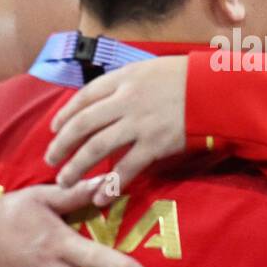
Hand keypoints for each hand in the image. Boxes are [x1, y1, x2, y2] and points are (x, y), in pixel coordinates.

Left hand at [46, 55, 188, 203]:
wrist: (216, 90)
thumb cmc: (186, 77)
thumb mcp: (150, 70)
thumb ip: (125, 85)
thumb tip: (104, 102)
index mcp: (123, 79)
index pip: (83, 98)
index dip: (64, 115)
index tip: (54, 129)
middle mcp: (125, 101)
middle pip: (82, 125)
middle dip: (61, 145)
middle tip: (50, 160)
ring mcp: (139, 124)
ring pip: (97, 148)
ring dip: (76, 167)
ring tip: (64, 181)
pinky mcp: (155, 145)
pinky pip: (126, 168)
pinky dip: (110, 184)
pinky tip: (100, 197)